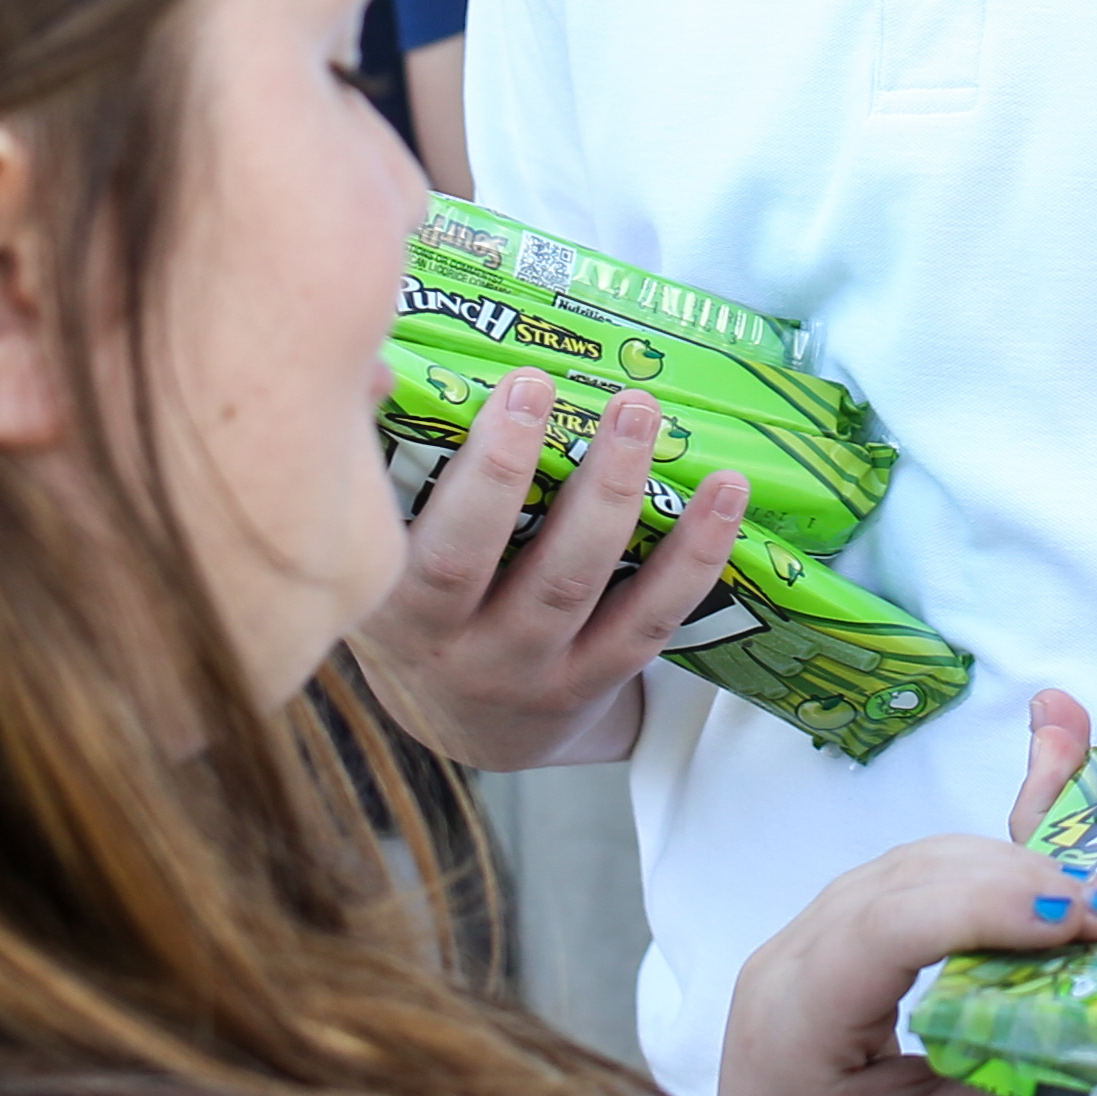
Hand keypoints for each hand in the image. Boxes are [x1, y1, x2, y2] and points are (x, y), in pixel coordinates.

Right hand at [346, 369, 731, 767]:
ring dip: (613, 492)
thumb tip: (372, 369)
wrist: (465, 726)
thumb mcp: (372, 554)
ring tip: (639, 410)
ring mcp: (528, 670)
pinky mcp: (593, 681)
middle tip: (545, 382)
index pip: (413, 544)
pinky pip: (648, 620)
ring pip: (572, 583)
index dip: (462, 472)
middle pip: (479, 559)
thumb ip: (371, 471)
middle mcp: (452, 647)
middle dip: (510, 468)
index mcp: (389, 607)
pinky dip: (693, 556)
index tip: (502, 389)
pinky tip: (726, 491)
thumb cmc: (416, 604)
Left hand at [704, 707, 1096, 1095]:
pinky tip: (1022, 918)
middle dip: (1011, 880)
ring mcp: (796, 953)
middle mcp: (785, 964)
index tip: (1080, 917)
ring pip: (903, 872)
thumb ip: (1017, 1077)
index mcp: (796, 1016)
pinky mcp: (820, 958)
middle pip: (903, 878)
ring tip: (1077, 910)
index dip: (992, 905)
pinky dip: (966, 894)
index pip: (894, 923)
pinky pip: (897, 895)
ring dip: (994, 877)